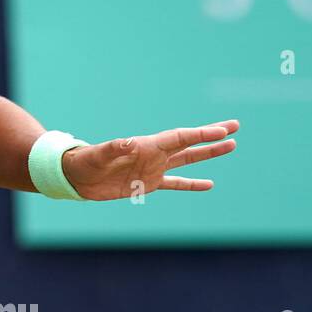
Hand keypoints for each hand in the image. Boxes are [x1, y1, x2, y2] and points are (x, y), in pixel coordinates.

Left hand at [60, 120, 238, 200]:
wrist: (76, 177)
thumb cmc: (85, 162)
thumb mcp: (98, 155)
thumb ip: (113, 148)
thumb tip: (128, 144)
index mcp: (145, 146)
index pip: (179, 138)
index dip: (201, 134)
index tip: (223, 130)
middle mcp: (154, 155)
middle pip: (189, 143)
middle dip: (212, 136)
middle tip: (235, 127)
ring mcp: (153, 169)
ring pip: (187, 160)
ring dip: (208, 154)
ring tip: (231, 146)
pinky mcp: (148, 184)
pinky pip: (176, 183)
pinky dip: (192, 184)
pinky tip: (209, 184)